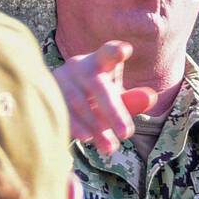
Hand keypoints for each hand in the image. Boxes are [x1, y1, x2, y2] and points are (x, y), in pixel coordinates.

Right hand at [54, 40, 156, 155]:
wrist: (60, 96)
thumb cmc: (95, 95)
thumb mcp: (115, 95)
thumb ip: (133, 99)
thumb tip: (150, 98)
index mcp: (98, 61)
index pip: (108, 53)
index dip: (115, 52)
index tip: (125, 51)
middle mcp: (78, 67)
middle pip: (98, 87)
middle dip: (113, 112)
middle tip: (127, 134)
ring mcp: (60, 81)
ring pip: (79, 103)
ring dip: (96, 127)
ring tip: (110, 147)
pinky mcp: (48, 96)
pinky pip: (63, 112)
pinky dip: (76, 127)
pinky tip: (87, 139)